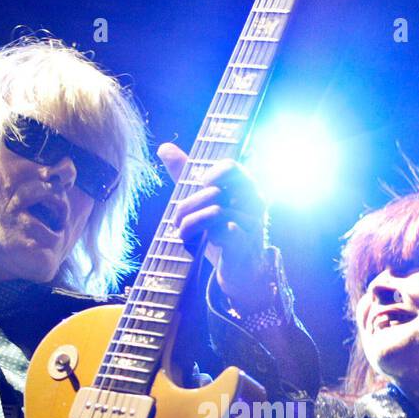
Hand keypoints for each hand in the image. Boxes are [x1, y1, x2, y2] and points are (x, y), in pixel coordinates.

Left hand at [157, 142, 272, 310]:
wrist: (241, 270)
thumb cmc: (222, 231)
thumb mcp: (203, 199)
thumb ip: (185, 173)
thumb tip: (164, 147)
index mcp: (246, 187)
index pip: (231, 166)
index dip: (209, 174)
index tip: (198, 188)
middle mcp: (254, 202)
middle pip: (216, 191)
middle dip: (187, 205)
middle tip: (176, 218)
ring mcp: (252, 224)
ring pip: (216, 212)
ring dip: (191, 224)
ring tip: (184, 234)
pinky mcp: (245, 245)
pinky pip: (227, 232)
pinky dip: (211, 236)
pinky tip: (207, 241)